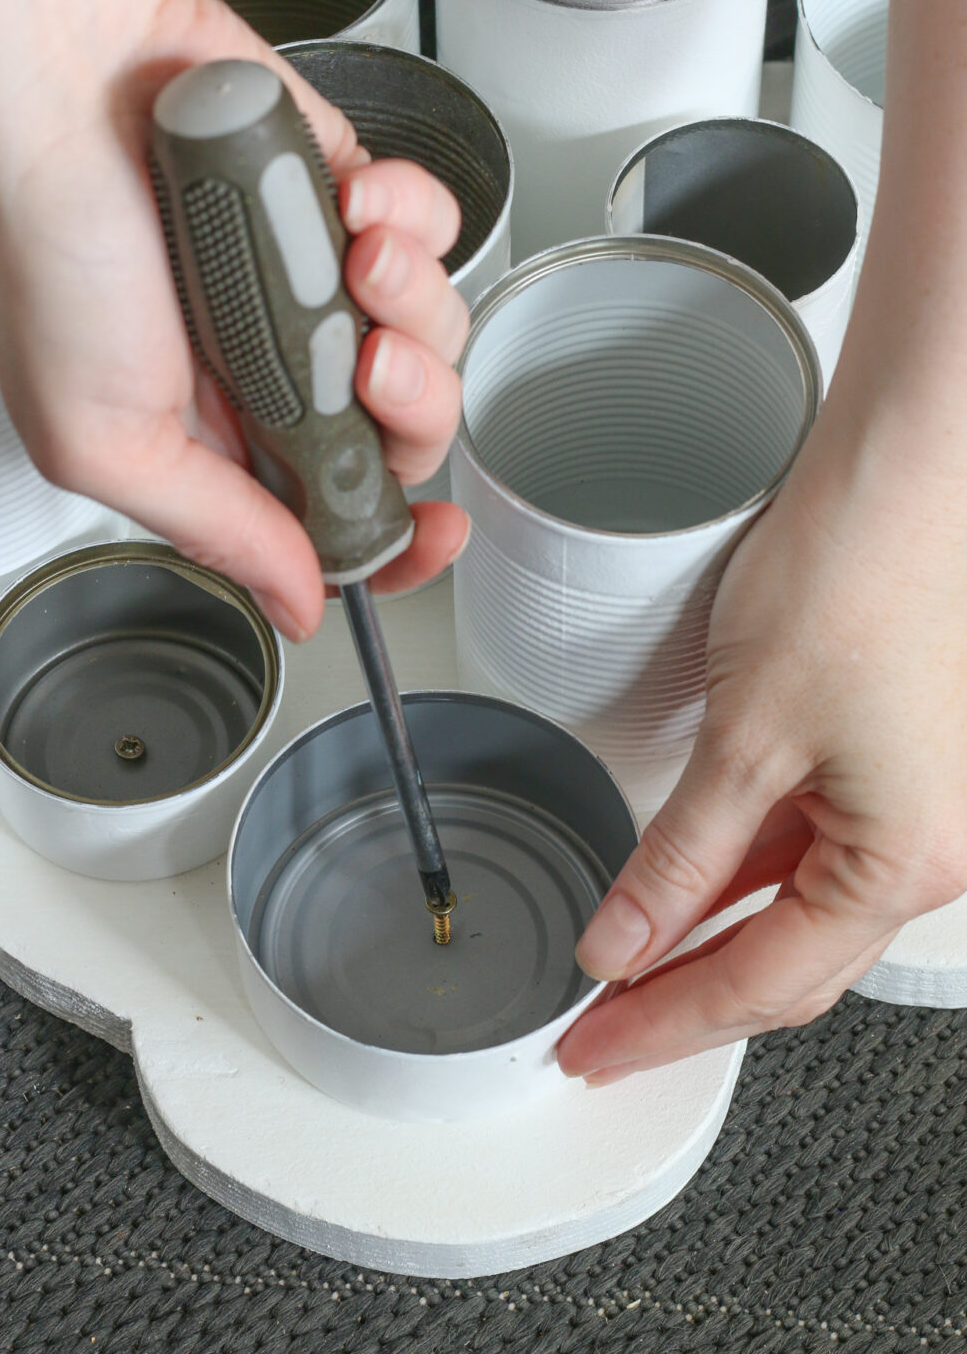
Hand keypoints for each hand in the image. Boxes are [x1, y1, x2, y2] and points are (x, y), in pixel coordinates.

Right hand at [0, 0, 468, 641]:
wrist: (67, 78)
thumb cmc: (58, 245)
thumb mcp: (107, 437)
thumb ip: (217, 526)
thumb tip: (295, 603)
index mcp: (223, 443)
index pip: (338, 520)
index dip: (399, 539)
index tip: (434, 533)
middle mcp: (278, 368)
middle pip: (409, 431)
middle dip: (414, 402)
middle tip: (366, 359)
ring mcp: (317, 283)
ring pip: (436, 333)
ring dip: (414, 300)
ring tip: (351, 253)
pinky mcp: (348, 200)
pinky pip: (436, 232)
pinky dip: (413, 217)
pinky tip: (352, 200)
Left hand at [558, 420, 966, 1084]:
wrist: (913, 465)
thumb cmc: (862, 570)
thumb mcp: (748, 736)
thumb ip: (678, 859)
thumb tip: (622, 943)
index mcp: (904, 862)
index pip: (760, 985)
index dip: (663, 1025)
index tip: (590, 1048)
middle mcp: (923, 846)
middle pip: (785, 964)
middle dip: (682, 1000)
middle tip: (596, 1031)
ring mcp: (908, 803)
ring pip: (790, 909)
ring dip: (705, 942)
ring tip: (623, 971)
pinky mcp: (882, 757)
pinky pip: (801, 846)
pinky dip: (733, 876)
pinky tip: (681, 891)